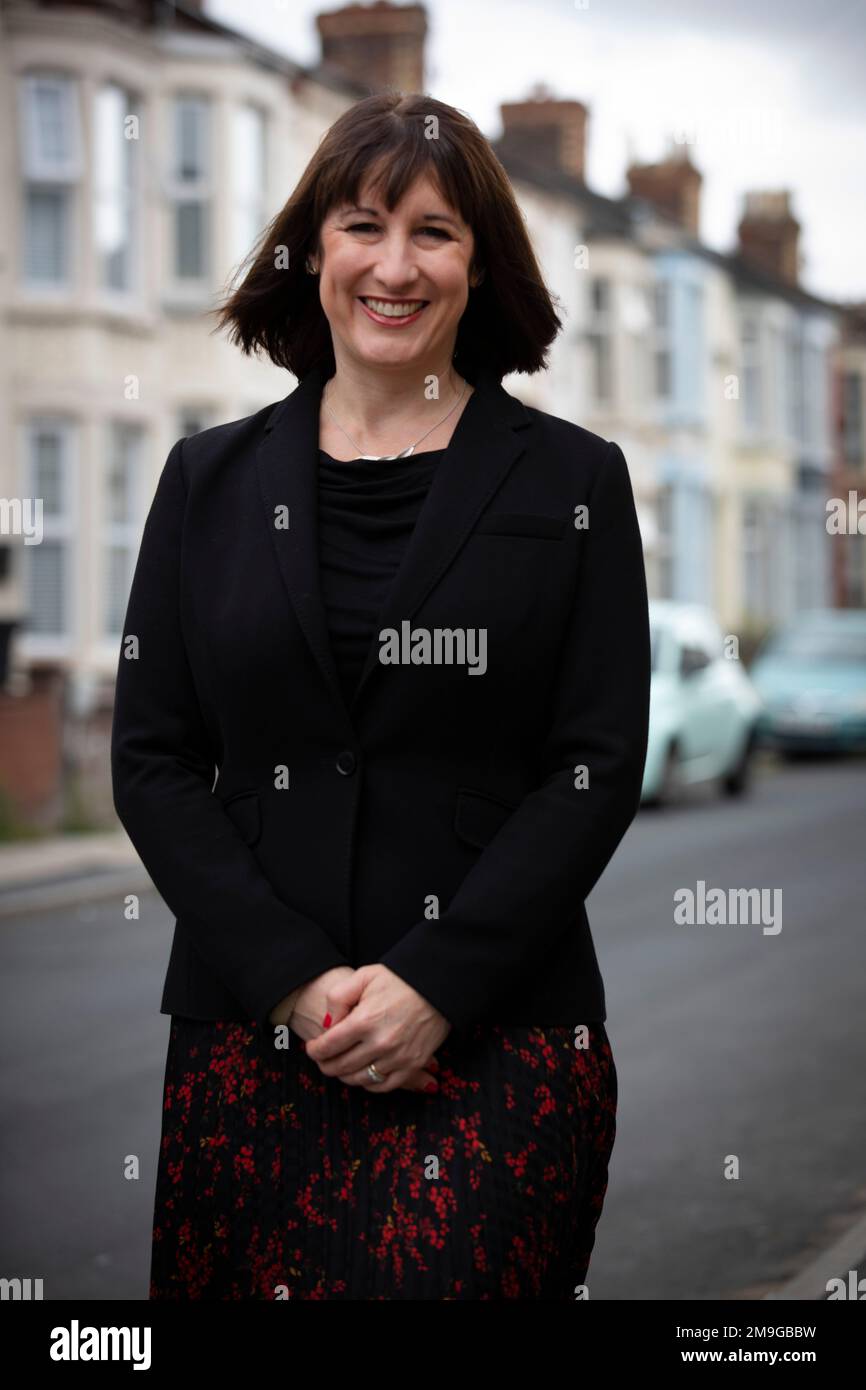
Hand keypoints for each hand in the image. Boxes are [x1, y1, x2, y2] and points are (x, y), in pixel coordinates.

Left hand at [303, 964, 450, 1093]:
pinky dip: (369, 1084)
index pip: (328, 1046)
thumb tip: (326, 1025)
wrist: (438, 984)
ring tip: (340, 1067)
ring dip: (345, 1076)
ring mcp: (398, 1057)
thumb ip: (338, 998)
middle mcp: (380, 1043)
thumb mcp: (364, 976)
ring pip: (360, 1079)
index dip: (315, 1050)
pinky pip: (384, 1085)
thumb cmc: (399, 978)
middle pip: (341, 1066)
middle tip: (322, 1060)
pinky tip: (363, 1075)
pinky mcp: (413, 1064)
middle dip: (326, 1065)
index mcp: (364, 1020)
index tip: (312, 1048)